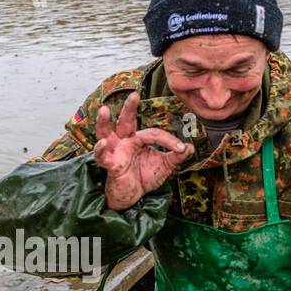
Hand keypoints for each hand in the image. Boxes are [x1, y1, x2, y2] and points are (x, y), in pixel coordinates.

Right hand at [93, 92, 193, 210]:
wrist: (133, 195)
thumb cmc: (145, 177)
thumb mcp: (164, 166)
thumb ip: (176, 156)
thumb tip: (190, 147)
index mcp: (138, 139)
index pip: (153, 133)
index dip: (168, 140)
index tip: (180, 147)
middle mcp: (125, 141)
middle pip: (125, 121)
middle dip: (129, 108)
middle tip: (135, 95)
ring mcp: (115, 151)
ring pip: (105, 133)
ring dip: (103, 122)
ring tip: (104, 110)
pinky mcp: (110, 164)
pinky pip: (102, 156)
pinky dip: (100, 149)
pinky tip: (103, 143)